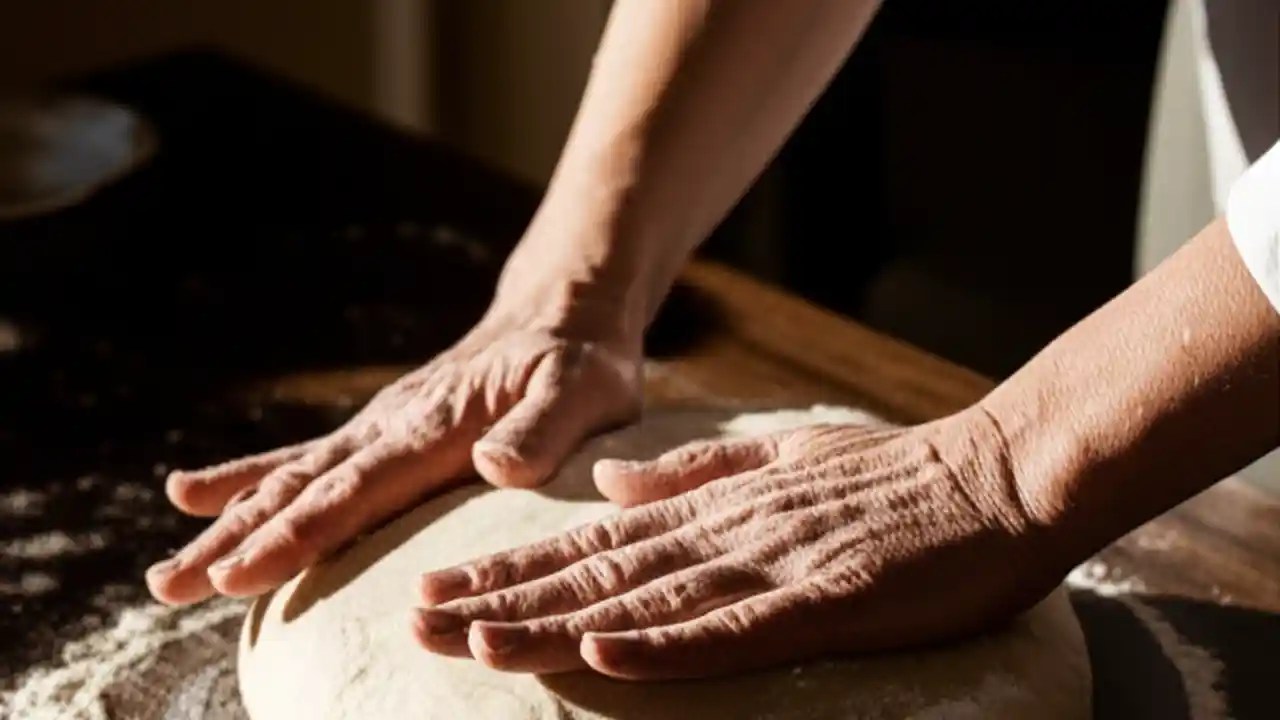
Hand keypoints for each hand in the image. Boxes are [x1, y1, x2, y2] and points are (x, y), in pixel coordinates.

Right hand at [146, 304, 640, 605]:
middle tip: (170, 586)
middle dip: (237, 541)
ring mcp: (380, 425)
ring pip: (290, 479)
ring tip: (166, 573)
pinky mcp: (383, 429)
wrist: (561, 310)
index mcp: (436, 426)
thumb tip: (495, 467)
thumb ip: (543, 429)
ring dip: (229, 525)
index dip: (296, 534)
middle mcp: (392, 425)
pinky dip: (249, 478)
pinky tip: (194, 494)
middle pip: (302, 489)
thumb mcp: (583, 390)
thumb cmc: (580, 359)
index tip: (237, 571)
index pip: (355, 489)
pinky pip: (308, 458)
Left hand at [413, 411, 1065, 679]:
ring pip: (644, 599)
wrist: (1002, 472)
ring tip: (474, 641)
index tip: (440, 589)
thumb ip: (691, 471)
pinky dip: (664, 644)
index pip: (592, 543)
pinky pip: (733, 628)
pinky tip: (603, 653)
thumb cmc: (898, 477)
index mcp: (715, 505)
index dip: (511, 567)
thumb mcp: (782, 462)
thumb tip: (607, 480)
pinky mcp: (827, 599)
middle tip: (416, 620)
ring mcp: (774, 563)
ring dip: (555, 622)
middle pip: (596, 572)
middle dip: (502, 598)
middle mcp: (726, 530)